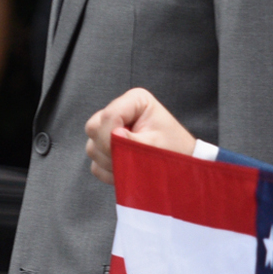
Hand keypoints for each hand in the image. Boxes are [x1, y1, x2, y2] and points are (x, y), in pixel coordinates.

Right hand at [83, 86, 197, 184]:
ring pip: (92, 147)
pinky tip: (127, 171)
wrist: (181, 164)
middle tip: (128, 159)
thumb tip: (114, 136)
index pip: (109, 115)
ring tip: (132, 165)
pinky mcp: (107, 149)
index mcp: (134, 101)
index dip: (110, 136)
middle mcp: (120, 111)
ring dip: (109, 162)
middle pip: (93, 128)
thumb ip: (133, 142)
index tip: (126, 152)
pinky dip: (108, 172)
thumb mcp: (155, 145)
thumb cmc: (174, 149)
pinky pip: (95, 164)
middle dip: (108, 148)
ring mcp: (110, 130)